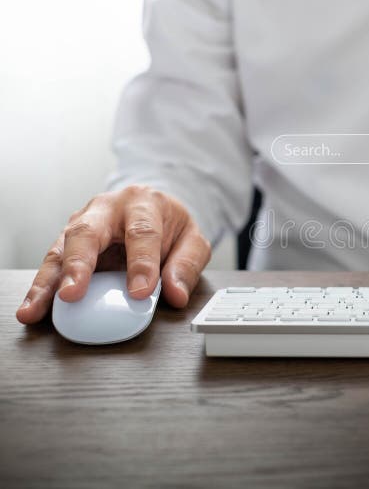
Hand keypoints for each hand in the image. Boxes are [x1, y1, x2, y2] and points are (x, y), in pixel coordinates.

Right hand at [16, 185, 210, 323]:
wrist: (154, 208)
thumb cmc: (170, 225)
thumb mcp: (192, 240)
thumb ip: (186, 265)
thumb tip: (175, 294)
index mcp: (143, 203)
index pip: (142, 233)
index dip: (141, 264)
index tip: (139, 292)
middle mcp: (107, 208)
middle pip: (88, 232)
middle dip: (79, 264)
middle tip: (73, 293)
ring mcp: (83, 223)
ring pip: (61, 249)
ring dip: (48, 282)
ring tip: (37, 309)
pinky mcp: (69, 241)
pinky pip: (53, 264)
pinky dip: (42, 288)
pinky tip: (33, 309)